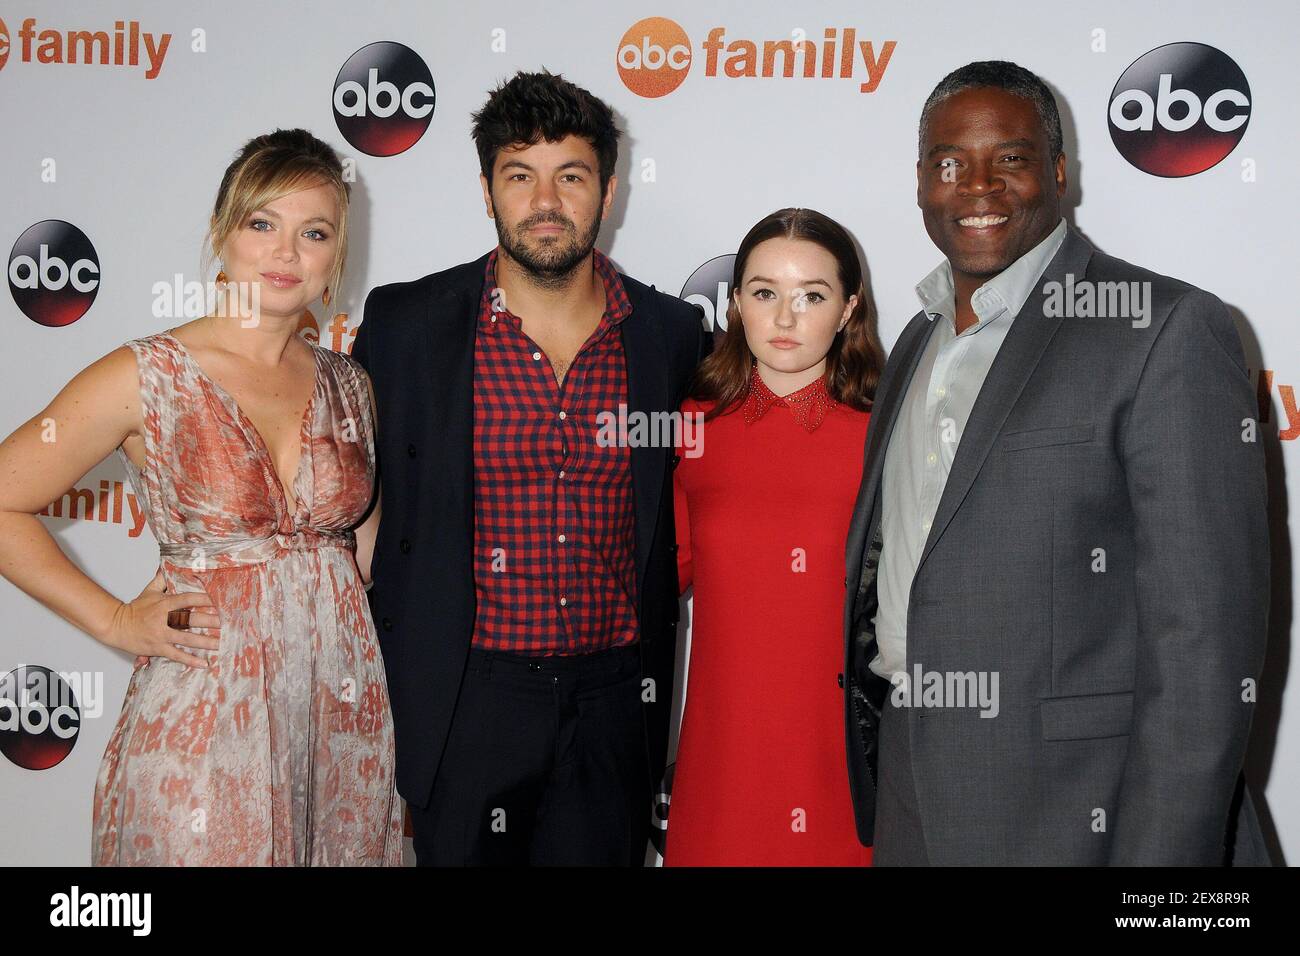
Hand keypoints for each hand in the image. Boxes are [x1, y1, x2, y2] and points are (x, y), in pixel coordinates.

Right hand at [104, 566, 221, 668]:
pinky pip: (177, 655)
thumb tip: (168, 564)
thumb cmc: (134, 609)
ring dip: (205, 642)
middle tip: (228, 623)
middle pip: (191, 620)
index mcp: (164, 604)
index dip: (204, 600)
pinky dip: (190, 660)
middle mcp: (165, 619)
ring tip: (222, 643)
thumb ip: (162, 579)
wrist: (115, 626)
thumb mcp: (149, 591)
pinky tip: (204, 663)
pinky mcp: (158, 649)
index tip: (220, 601)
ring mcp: (162, 635)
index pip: (188, 599)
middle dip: (210, 622)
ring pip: (187, 639)